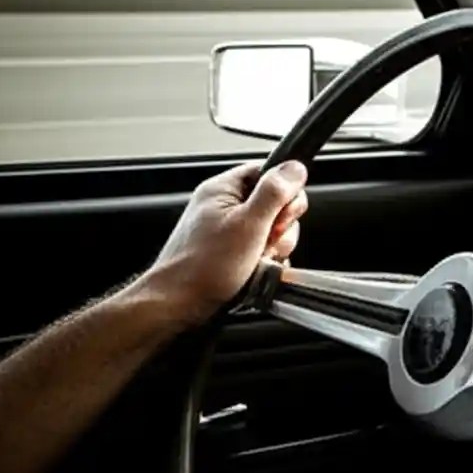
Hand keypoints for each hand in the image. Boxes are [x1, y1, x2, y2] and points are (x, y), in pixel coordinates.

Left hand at [146, 160, 308, 324]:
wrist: (177, 305)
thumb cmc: (203, 267)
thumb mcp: (249, 224)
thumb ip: (274, 193)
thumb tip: (295, 167)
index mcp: (224, 189)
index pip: (269, 173)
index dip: (284, 193)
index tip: (280, 215)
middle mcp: (225, 207)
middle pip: (275, 205)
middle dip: (279, 228)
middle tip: (264, 241)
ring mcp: (228, 231)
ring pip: (272, 232)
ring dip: (273, 249)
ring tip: (255, 261)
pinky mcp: (231, 253)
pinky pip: (262, 251)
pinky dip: (264, 263)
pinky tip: (254, 272)